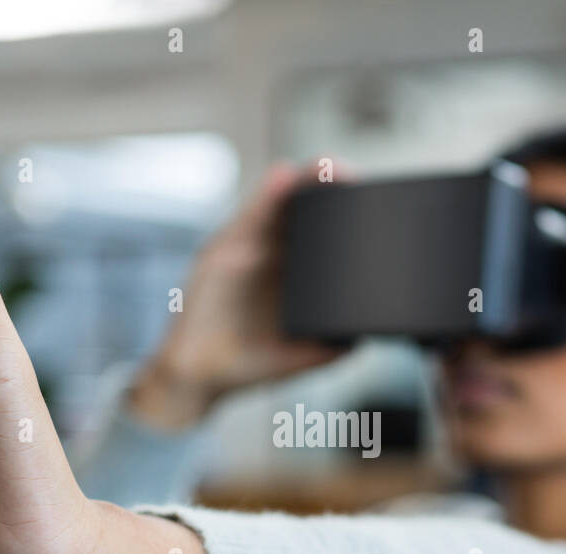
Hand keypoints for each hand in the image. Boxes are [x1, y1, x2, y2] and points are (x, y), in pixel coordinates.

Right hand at [128, 164, 343, 428]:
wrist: (195, 376)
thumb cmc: (245, 363)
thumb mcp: (293, 359)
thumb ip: (325, 349)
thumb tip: (361, 340)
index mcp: (291, 275)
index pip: (319, 235)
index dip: (341, 215)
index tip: (371, 200)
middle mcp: (269, 256)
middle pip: (299, 211)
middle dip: (324, 187)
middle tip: (349, 172)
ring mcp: (243, 250)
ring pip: (274, 207)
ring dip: (300, 183)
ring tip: (327, 166)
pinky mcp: (220, 253)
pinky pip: (246, 220)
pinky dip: (266, 199)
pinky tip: (285, 178)